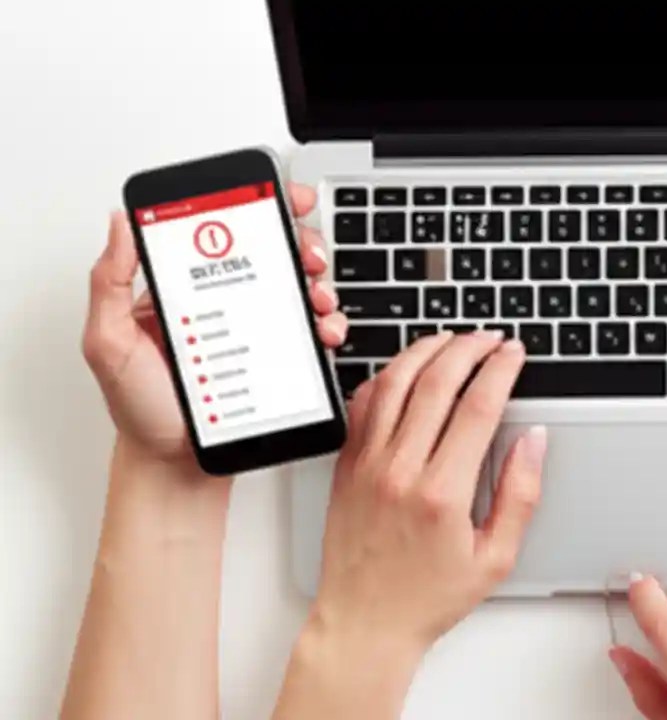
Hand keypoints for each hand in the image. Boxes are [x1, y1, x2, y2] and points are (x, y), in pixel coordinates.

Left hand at [82, 184, 346, 471]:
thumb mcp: (108, 342)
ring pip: (299, 290)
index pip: (222, 235)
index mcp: (184, 290)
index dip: (256, 209)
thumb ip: (109, 282)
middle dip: (301, 244)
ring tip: (317, 297)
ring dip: (320, 284)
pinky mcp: (279, 360)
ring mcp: (255, 331)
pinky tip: (323, 331)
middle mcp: (224, 305)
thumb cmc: (139, 409)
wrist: (174, 466)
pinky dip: (329, 325)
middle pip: (273, 255)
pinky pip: (313, 333)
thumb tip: (120, 224)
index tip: (281, 199)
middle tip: (307, 255)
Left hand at [303, 330, 544, 674]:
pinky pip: (364, 404)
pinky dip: (387, 375)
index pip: (477, 407)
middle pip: (436, 382)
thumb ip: (520, 495)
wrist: (363, 623)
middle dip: (469, 348)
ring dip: (426, 350)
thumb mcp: (495, 558)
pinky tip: (406, 369)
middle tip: (489, 339)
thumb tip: (533, 443)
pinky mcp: (346, 466)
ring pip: (395, 382)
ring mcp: (367, 465)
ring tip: (451, 340)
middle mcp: (399, 471)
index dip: (500, 370)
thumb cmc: (426, 598)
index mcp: (442, 494)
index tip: (513, 354)